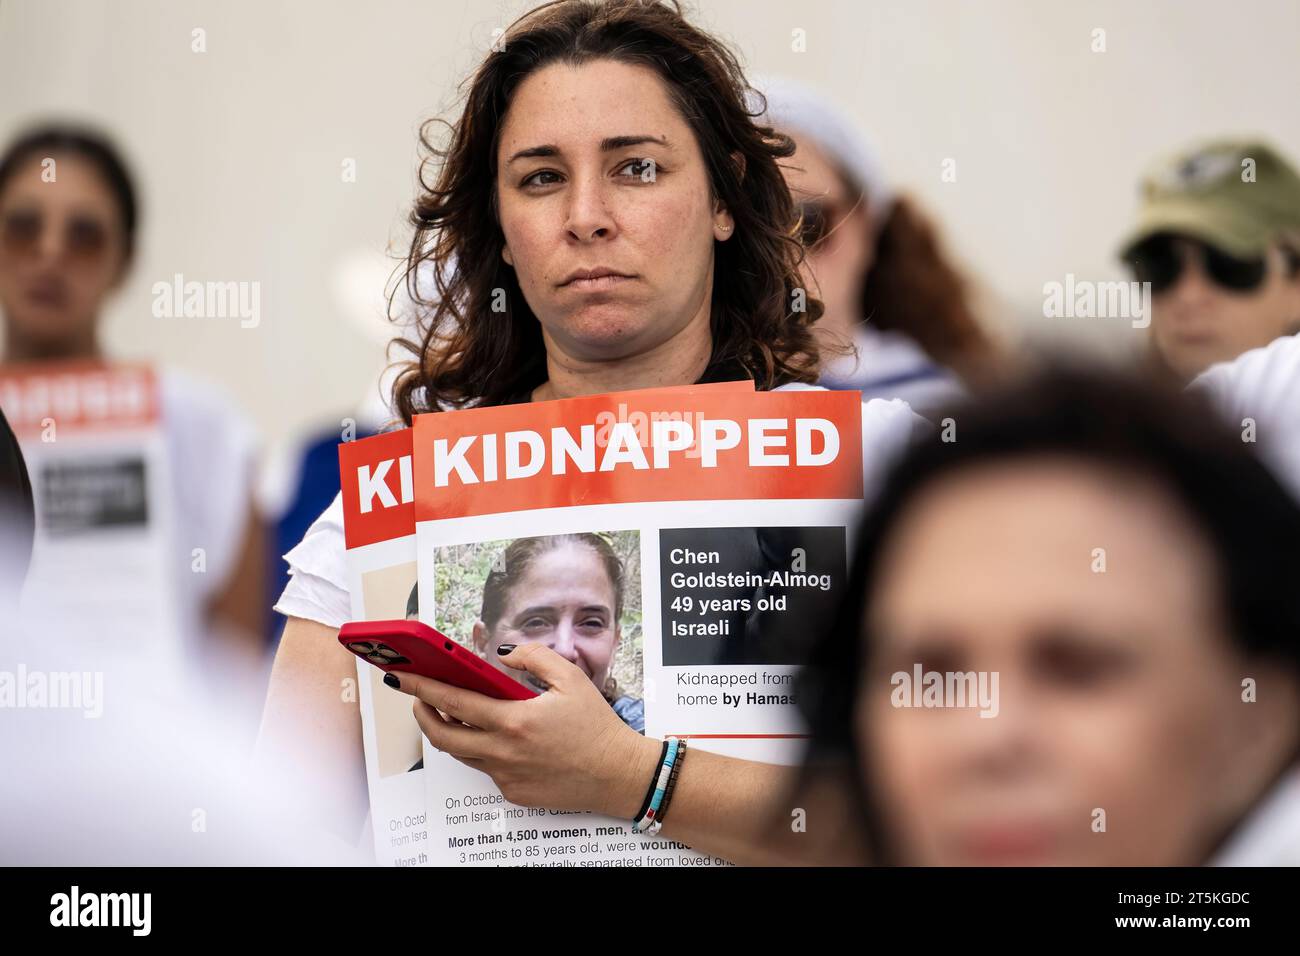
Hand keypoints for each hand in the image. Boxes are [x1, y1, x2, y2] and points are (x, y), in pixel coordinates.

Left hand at [386, 644, 661, 818]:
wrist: (617, 775)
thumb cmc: (597, 727)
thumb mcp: (571, 679)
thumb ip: (534, 657)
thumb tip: (505, 653)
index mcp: (513, 721)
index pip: (453, 703)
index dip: (422, 688)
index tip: (402, 677)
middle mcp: (503, 752)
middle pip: (443, 735)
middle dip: (423, 714)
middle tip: (419, 697)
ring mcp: (506, 776)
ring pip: (462, 753)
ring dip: (450, 731)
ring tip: (451, 712)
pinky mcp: (514, 792)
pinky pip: (487, 768)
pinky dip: (482, 749)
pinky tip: (496, 735)